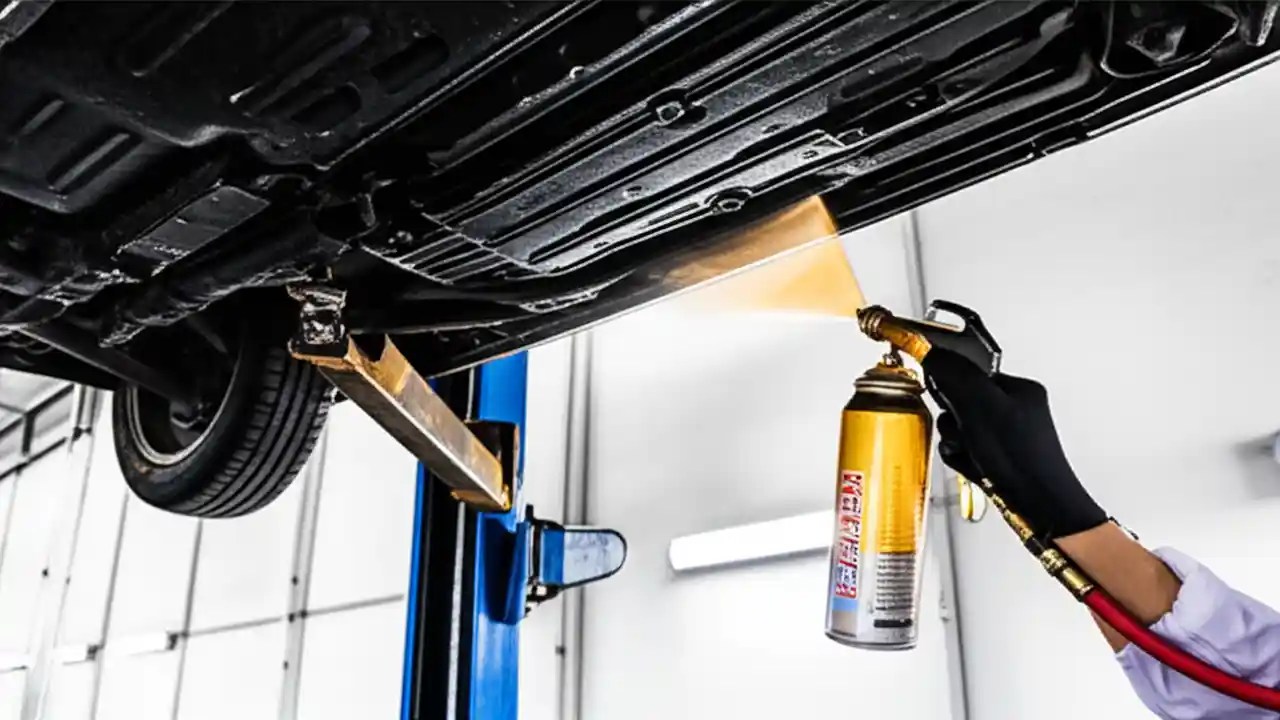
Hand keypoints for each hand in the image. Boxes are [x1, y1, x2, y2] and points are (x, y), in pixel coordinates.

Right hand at [921, 348, 1106, 539]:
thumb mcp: (981, 407)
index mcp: (1018, 388)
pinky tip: (973, 468)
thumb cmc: (1024, 460)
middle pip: (959, 401)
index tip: (941, 393)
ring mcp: (1006, 436)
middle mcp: (1014, 410)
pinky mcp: (998, 459)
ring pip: (960, 429)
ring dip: (957, 443)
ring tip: (970, 454)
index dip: (950, 385)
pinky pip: (966, 451)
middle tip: (964, 432)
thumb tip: (933, 353)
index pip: (970, 370)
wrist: (1041, 509)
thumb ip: (956, 376)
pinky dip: (963, 460)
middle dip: (953, 421)